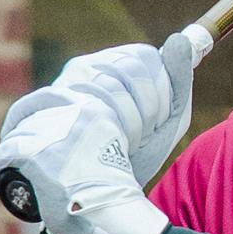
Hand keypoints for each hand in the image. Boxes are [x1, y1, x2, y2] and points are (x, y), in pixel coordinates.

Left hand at [0, 99, 167, 233]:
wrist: (114, 218)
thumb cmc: (114, 199)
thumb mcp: (109, 154)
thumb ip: (94, 143)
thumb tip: (73, 152)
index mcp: (96, 111)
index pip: (52, 96)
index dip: (30, 109)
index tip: (21, 126)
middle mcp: (76, 114)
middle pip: (31, 118)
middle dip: (17, 135)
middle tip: (12, 158)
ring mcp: (55, 133)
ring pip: (16, 136)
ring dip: (6, 155)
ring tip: (4, 175)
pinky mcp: (36, 154)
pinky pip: (3, 155)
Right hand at [1, 35, 194, 189]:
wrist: (101, 194)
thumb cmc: (135, 152)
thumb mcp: (166, 118)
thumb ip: (178, 79)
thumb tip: (180, 39)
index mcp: (109, 65)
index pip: (143, 56)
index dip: (160, 87)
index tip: (159, 116)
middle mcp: (82, 70)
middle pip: (129, 69)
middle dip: (148, 107)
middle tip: (141, 135)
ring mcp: (63, 89)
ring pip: (111, 89)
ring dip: (131, 124)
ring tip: (125, 144)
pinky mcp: (52, 112)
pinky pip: (93, 110)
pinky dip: (114, 133)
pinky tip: (112, 147)